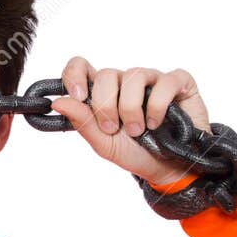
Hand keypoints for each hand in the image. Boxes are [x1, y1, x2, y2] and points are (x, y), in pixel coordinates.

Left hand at [49, 58, 210, 186]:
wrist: (168, 169)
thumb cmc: (136, 153)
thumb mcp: (104, 143)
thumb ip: (82, 122)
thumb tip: (58, 103)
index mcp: (104, 92)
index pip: (81, 67)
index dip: (75, 75)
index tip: (79, 96)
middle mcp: (126, 82)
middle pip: (106, 74)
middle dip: (106, 105)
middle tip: (113, 128)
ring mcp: (152, 80)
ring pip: (134, 76)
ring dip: (132, 108)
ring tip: (139, 130)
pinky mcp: (178, 83)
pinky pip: (164, 82)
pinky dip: (158, 106)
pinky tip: (157, 122)